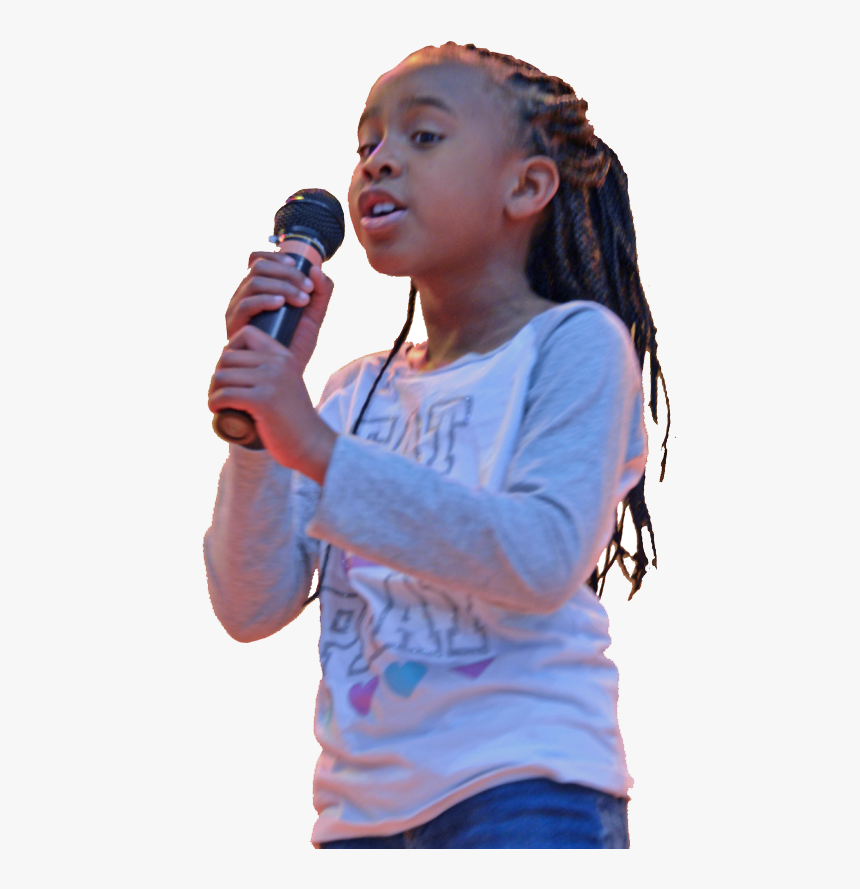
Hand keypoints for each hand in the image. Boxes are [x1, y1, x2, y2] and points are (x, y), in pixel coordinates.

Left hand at [208, 324, 336, 482]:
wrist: (311, 444)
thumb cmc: (292, 420)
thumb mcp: (284, 384)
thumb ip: (266, 370)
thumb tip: (227, 358)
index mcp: (283, 356)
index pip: (246, 333)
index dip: (230, 349)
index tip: (230, 372)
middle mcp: (278, 363)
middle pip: (227, 357)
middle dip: (217, 377)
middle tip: (220, 395)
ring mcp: (271, 380)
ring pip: (221, 376)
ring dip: (213, 391)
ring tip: (218, 404)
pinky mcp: (263, 401)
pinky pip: (225, 395)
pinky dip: (214, 403)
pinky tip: (217, 410)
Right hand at [225, 252, 334, 372]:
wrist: (283, 379)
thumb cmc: (295, 348)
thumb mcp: (314, 317)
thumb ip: (321, 293)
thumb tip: (316, 268)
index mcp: (258, 290)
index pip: (258, 260)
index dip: (276, 256)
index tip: (300, 266)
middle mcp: (244, 296)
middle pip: (258, 267)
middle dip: (287, 273)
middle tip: (308, 288)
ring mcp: (236, 310)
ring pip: (253, 282)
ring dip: (281, 286)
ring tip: (302, 299)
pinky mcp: (233, 327)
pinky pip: (245, 305)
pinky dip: (264, 300)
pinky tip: (281, 303)